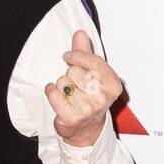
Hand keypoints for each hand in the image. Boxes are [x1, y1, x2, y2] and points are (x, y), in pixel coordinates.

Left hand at [45, 29, 122, 146]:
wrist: (86, 130)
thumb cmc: (90, 98)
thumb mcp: (93, 75)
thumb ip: (86, 54)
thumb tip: (80, 33)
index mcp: (113, 85)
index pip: (94, 61)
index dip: (78, 55)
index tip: (68, 56)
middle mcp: (102, 98)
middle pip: (75, 71)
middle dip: (70, 75)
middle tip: (76, 86)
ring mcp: (87, 109)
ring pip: (63, 82)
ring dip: (61, 86)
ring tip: (69, 95)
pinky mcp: (71, 118)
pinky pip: (53, 94)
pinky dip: (51, 92)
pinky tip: (58, 97)